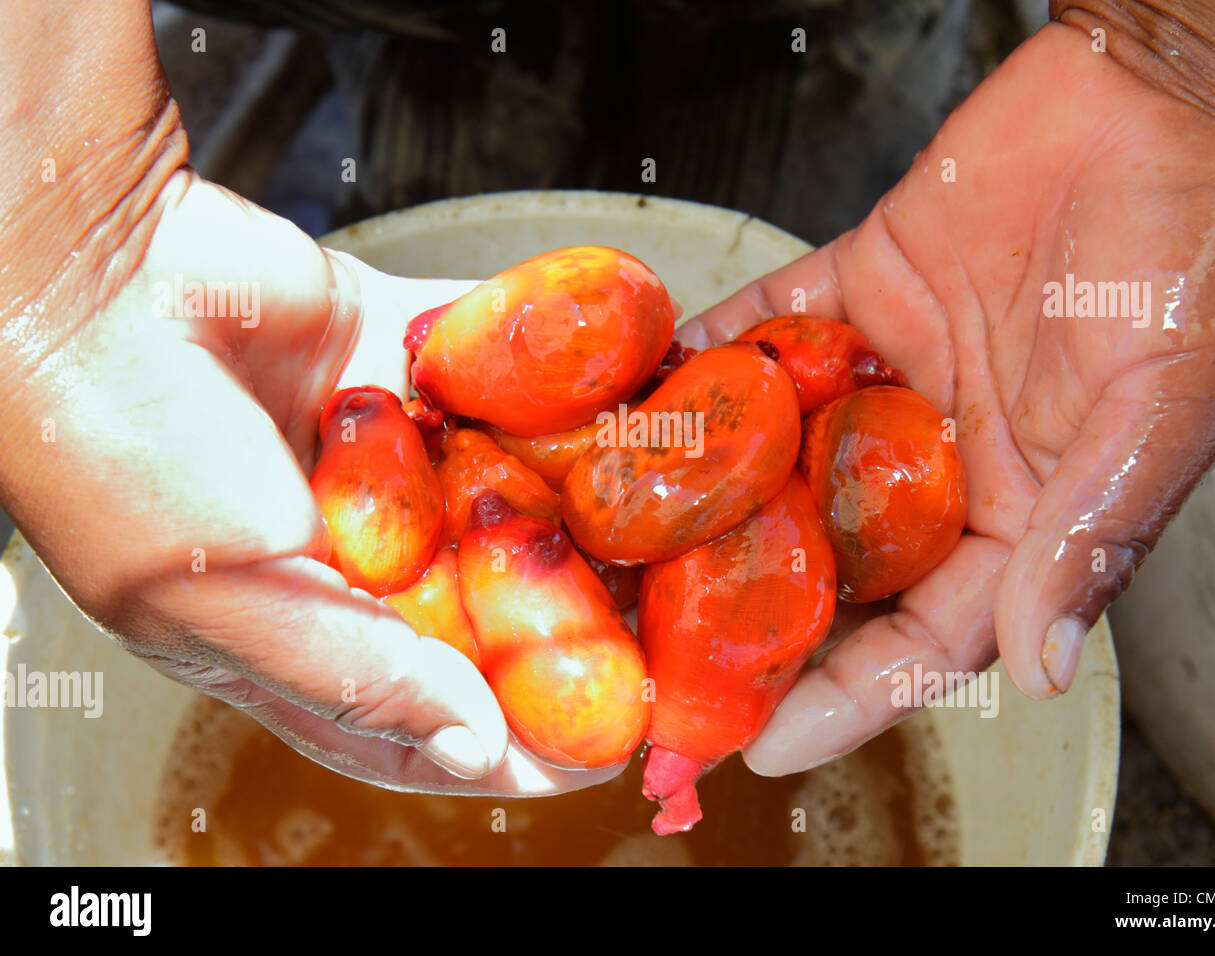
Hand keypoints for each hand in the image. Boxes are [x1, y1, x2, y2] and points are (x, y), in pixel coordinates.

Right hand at [0, 123, 626, 795]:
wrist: (87, 276)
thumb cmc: (119, 452)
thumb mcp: (224, 598)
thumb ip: (355, 675)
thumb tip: (471, 749)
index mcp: (293, 626)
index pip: (419, 713)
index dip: (508, 739)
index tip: (599, 746)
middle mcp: (346, 546)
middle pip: (483, 605)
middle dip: (570, 619)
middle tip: (664, 630)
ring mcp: (379, 450)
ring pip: (504, 491)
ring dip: (582, 503)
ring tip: (674, 520)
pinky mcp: (401, 360)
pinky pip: (499, 377)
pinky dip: (558, 385)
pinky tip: (633, 395)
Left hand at [677, 18, 1214, 774]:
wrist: (1163, 98)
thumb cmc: (1199, 249)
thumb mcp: (1164, 409)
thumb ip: (1090, 535)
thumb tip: (1046, 668)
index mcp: (1023, 511)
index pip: (930, 636)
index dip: (850, 696)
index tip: (765, 742)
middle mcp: (945, 460)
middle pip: (834, 563)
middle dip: (747, 612)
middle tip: (657, 657)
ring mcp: (892, 379)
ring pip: (785, 458)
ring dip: (705, 495)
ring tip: (617, 540)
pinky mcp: (855, 293)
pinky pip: (768, 338)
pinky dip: (712, 363)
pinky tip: (647, 395)